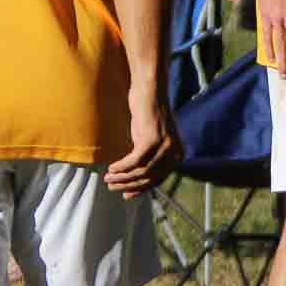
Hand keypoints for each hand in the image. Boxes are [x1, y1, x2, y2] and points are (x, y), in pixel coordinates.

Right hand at [105, 84, 180, 198]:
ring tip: (108, 179)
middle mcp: (174, 152)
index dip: (141, 190)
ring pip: (141, 171)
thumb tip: (136, 178)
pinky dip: (121, 167)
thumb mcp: (152, 139)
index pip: (159, 180)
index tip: (126, 195)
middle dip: (129, 185)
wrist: (150, 90)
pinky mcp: (152, 139)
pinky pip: (134, 161)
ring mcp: (164, 146)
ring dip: (122, 178)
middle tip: (112, 187)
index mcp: (177, 154)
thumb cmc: (147, 114)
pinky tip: (112, 168)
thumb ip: (150, 157)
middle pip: (150, 178)